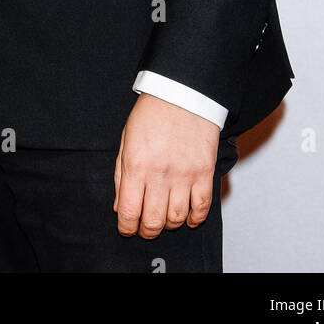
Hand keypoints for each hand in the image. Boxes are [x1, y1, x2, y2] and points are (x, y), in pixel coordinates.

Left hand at [113, 93, 218, 236]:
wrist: (181, 92)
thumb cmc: (152, 113)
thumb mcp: (126, 140)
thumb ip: (120, 175)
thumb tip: (119, 208)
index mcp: (135, 165)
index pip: (128, 212)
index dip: (126, 228)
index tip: (127, 229)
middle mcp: (159, 174)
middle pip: (153, 221)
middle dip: (146, 231)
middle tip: (145, 228)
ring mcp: (184, 174)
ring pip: (177, 218)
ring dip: (169, 225)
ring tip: (164, 219)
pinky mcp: (204, 172)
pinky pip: (202, 207)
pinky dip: (195, 219)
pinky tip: (188, 218)